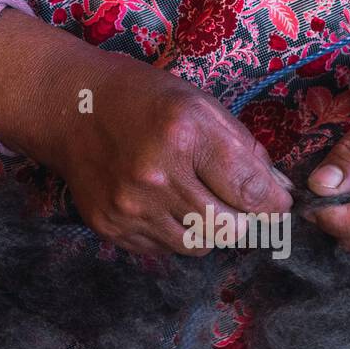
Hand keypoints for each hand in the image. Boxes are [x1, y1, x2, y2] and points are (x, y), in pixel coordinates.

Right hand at [0, 11, 291, 255]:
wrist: (70, 108)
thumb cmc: (143, 99)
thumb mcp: (200, 104)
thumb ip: (243, 150)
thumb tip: (277, 193)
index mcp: (186, 134)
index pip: (250, 191)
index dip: (273, 202)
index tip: (278, 202)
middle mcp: (157, 176)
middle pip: (229, 228)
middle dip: (246, 221)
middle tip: (246, 209)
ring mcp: (130, 207)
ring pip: (198, 245)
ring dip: (211, 230)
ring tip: (202, 203)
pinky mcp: (111, 227)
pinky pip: (163, 249)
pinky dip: (176, 234)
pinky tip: (166, 206)